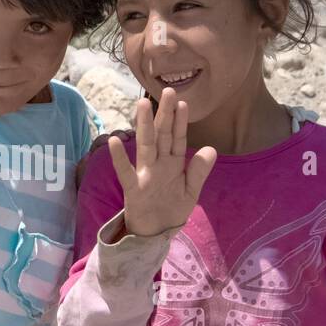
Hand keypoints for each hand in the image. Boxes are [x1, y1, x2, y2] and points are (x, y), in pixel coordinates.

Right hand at [108, 87, 216, 236]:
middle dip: (164, 114)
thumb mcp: (191, 191)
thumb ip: (198, 171)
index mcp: (172, 164)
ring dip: (144, 126)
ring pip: (145, 146)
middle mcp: (158, 164)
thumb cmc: (171, 209)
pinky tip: (114, 141)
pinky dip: (119, 158)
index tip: (183, 101)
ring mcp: (144, 175)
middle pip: (161, 135)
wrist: (156, 235)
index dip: (180, 121)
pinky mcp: (134, 189)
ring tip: (142, 105)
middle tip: (168, 90)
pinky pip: (126, 172)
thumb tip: (210, 148)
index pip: (177, 138)